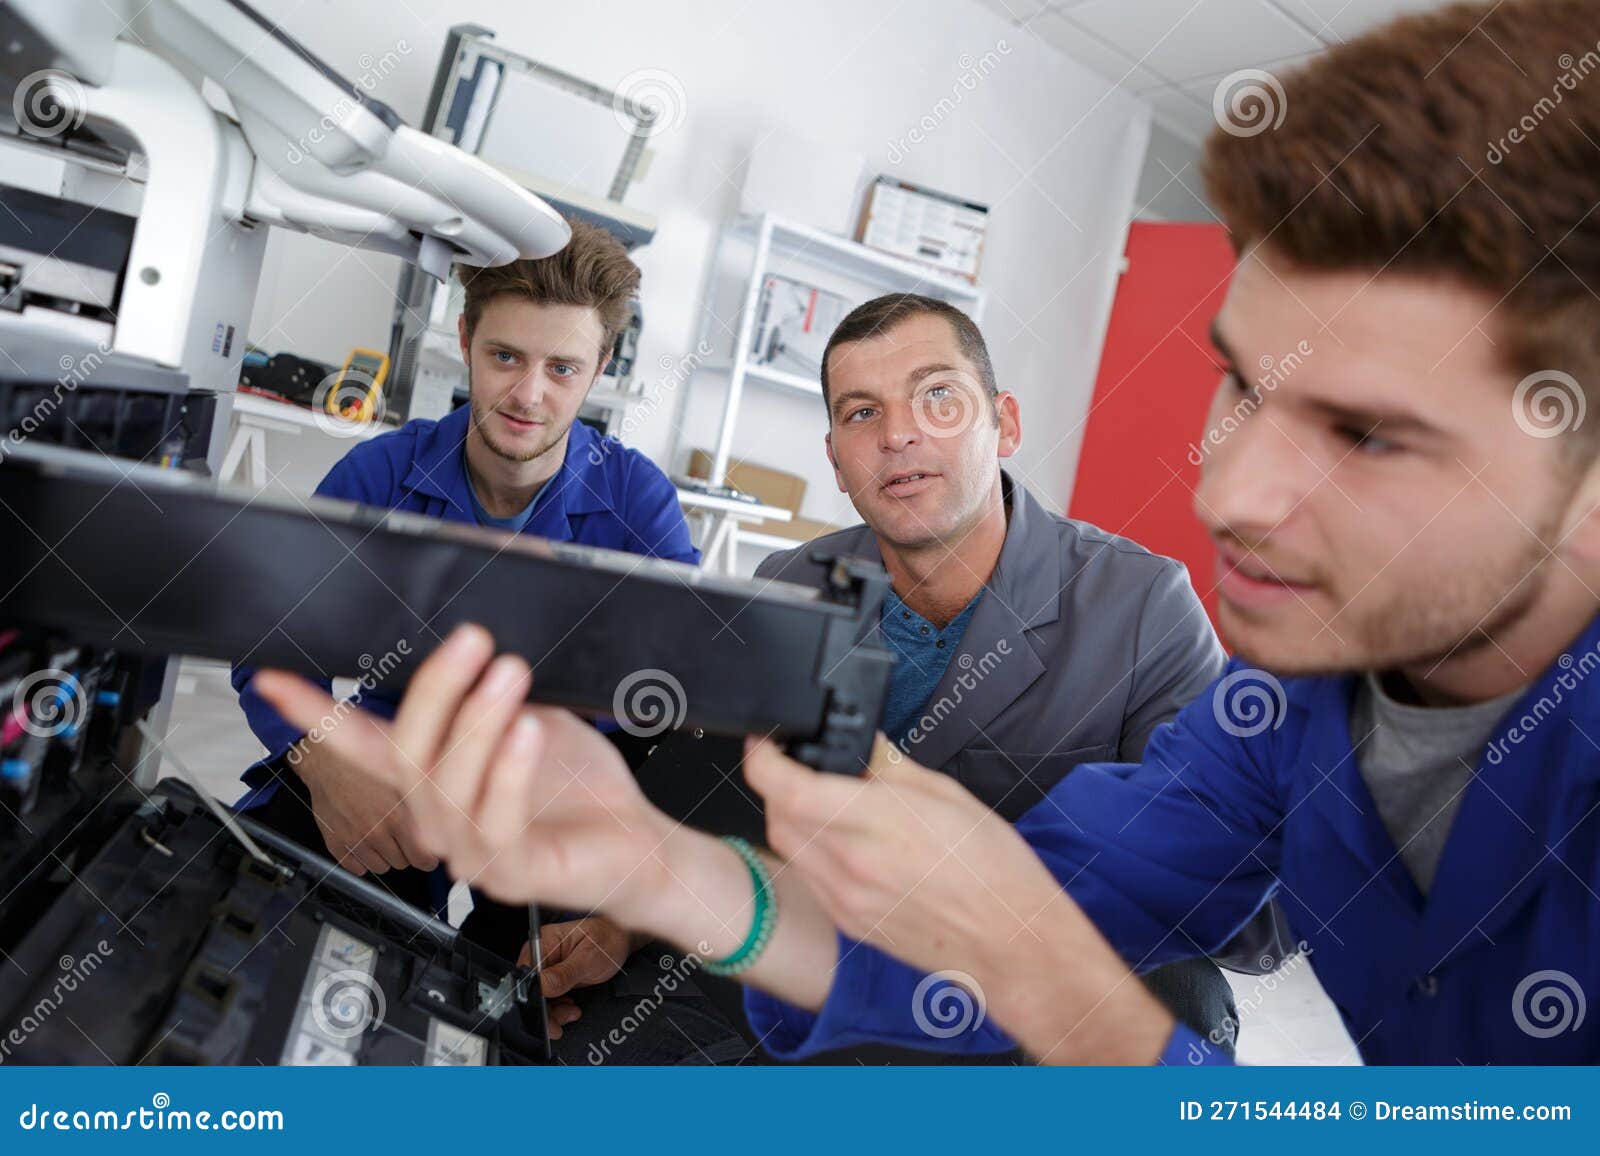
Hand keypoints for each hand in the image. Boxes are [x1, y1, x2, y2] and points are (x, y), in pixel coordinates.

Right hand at [253, 625, 675, 924]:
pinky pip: (495, 820)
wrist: (636, 841)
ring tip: (512, 673)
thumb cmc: (580, 784)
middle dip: (437, 688)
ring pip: (447, 782)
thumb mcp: (532, 715)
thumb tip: (474, 634)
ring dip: (478, 720)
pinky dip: (510, 769)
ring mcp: (471, 850)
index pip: (362, 744)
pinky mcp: (511, 873)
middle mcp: (441, 815)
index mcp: (437, 775)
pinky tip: (529, 731)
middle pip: (408, 750)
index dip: (316, 713)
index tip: (275, 678)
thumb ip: (493, 688)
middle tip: (475, 640)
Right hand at [288, 726, 437, 875]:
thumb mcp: (406, 775)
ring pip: (380, 867)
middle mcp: (376, 832)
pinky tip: (365, 842)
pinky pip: (355, 868)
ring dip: (386, 856)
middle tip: (404, 835)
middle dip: (407, 852)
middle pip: (403, 863)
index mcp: (399, 817)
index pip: (423, 859)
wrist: (328, 758)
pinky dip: (362, 860)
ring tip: (384, 835)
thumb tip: (451, 813)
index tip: (430, 854)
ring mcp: (353, 840)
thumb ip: (427, 798)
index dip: (430, 857)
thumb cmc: (367, 760)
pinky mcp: (334, 843)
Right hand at [517, 916, 645, 1038]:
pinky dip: (558, 1009)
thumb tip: (542, 987)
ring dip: (553, 1012)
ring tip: (572, 1012)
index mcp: (544, 943)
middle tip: (559, 1023)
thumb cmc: (606, 940)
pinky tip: (571, 1008)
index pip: (528, 974)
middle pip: (531, 989)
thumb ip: (564, 974)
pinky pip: (549, 999)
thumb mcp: (588, 958)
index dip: (533, 996)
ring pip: (539, 998)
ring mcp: (547, 968)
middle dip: (545, 1009)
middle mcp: (541, 955)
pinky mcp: (554, 979)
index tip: (545, 1014)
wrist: (619, 940)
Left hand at [743, 734, 1173, 1062]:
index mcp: (882, 824)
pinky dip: (809, 850)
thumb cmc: (995, 871)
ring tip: (821, 800)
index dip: (763, 760)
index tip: (765, 741)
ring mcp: (847, 900)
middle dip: (776, 784)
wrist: (1012, 944)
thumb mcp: (950, 796)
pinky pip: (808, 877)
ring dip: (789, 817)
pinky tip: (840, 841)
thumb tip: (861, 743)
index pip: (790, 790)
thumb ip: (892, 767)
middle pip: (777, 817)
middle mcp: (854, 865)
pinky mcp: (849, 923)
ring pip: (787, 847)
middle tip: (798, 765)